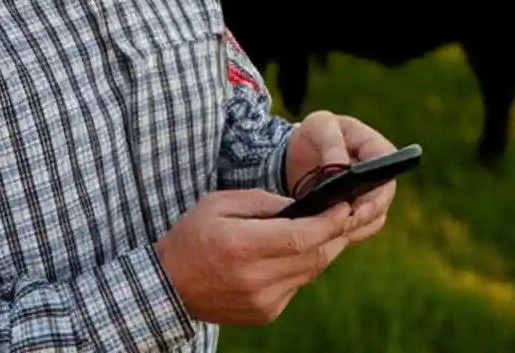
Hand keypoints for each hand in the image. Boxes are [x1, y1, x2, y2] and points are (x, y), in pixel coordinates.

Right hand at [154, 189, 351, 325]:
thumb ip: (263, 201)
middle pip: (315, 256)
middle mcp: (256, 278)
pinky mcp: (266, 313)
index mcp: (243, 245)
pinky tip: (291, 255)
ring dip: (321, 250)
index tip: (345, 206)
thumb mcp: (219, 203)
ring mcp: (263, 301)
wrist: (169, 285)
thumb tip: (302, 205)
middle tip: (343, 215)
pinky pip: (296, 286)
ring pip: (310, 273)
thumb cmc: (192, 237)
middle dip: (335, 234)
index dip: (331, 222)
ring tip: (321, 230)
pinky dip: (301, 268)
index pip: (303, 236)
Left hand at [285, 110, 397, 244]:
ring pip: (371, 221)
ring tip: (329, 234)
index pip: (387, 174)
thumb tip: (339, 167)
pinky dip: (343, 234)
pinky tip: (325, 238)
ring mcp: (371, 198)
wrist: (299, 153)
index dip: (374, 195)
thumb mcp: (320, 127)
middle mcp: (380, 177)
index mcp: (376, 149)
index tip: (355, 209)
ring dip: (353, 228)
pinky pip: (358, 230)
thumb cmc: (315, 133)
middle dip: (362, 216)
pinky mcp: (357, 214)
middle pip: (381, 203)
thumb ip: (331, 143)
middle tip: (340, 227)